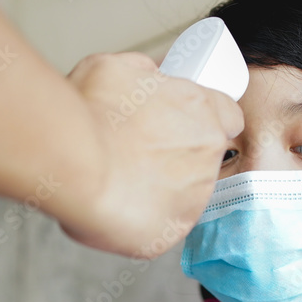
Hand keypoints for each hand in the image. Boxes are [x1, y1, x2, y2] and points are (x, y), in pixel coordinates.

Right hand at [62, 52, 243, 257]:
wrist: (72, 164)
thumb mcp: (117, 67)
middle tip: (139, 153)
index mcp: (204, 113)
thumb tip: (150, 77)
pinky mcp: (168, 234)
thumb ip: (145, 74)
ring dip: (161, 190)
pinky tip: (115, 205)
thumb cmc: (92, 113)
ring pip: (184, 196)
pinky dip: (141, 221)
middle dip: (178, 157)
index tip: (184, 124)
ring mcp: (192, 201)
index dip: (204, 120)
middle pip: (205, 159)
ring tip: (121, 179)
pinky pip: (159, 227)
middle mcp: (207, 158)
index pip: (228, 117)